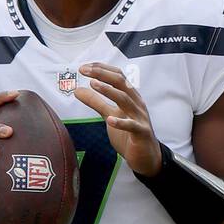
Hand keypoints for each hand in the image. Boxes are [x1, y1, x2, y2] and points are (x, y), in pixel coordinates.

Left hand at [73, 62, 161, 176]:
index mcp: (130, 97)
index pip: (117, 76)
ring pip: (126, 100)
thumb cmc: (128, 134)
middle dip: (102, 74)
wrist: (146, 156)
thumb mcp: (109, 115)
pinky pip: (132, 126)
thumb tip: (78, 90)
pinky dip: (121, 122)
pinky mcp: (142, 133)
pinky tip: (110, 120)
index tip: (85, 67)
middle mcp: (136, 103)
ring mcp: (140, 117)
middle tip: (85, 70)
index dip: (101, 69)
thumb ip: (96, 103)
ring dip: (109, 91)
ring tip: (93, 85)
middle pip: (121, 83)